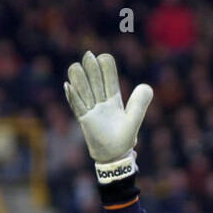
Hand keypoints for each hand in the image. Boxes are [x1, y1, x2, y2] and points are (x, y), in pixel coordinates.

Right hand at [64, 51, 152, 180]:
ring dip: (80, 79)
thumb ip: (140, 104)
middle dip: (92, 69)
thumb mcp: (134, 120)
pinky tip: (67, 86)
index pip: (109, 78)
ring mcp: (91, 109)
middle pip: (94, 81)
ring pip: (83, 91)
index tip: (103, 57)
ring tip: (75, 67)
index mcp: (114, 99)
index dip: (106, 68)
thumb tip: (145, 86)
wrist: (113, 156)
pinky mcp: (84, 120)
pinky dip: (73, 97)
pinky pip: (77, 106)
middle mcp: (101, 101)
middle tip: (88, 55)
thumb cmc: (124, 139)